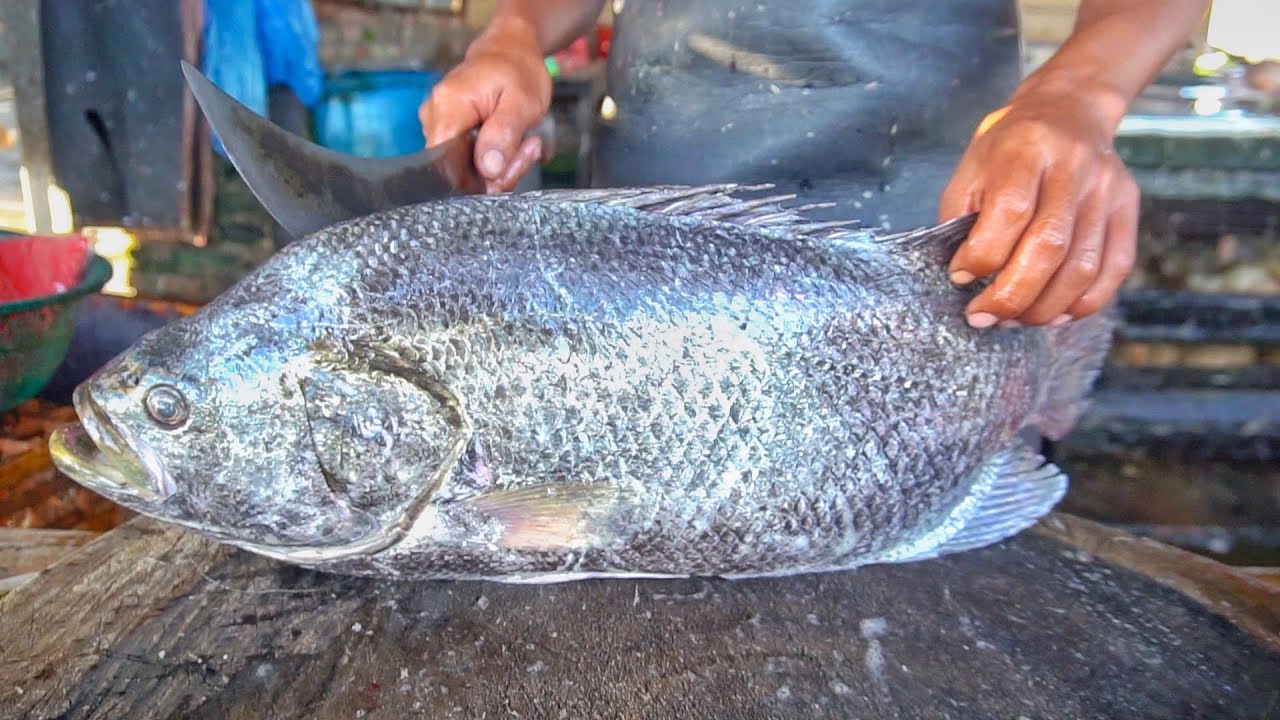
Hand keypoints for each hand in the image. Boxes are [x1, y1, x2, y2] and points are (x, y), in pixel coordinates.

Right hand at [419, 18, 550, 192]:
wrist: (511, 50)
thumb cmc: (517, 70)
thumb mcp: (522, 101)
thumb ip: (503, 135)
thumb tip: (488, 170)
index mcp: (448, 105)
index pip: (448, 163)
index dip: (480, 177)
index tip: (514, 165)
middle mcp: (434, 117)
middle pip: (458, 170)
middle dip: (499, 172)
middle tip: (529, 149)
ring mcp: (437, 125)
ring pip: (466, 170)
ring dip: (502, 167)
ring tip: (525, 142)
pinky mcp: (447, 133)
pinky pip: (469, 162)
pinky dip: (496, 161)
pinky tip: (513, 144)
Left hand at [939, 87, 1138, 327]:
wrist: (1068, 109)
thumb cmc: (1009, 145)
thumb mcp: (972, 166)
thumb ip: (961, 216)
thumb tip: (964, 274)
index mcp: (1026, 149)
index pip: (1010, 212)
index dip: (982, 255)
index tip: (960, 275)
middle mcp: (1073, 167)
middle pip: (1049, 247)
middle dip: (1011, 295)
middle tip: (984, 315)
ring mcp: (1106, 189)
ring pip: (1082, 267)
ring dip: (1044, 308)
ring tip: (1013, 319)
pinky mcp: (1127, 207)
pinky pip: (1113, 269)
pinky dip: (1083, 303)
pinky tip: (1053, 314)